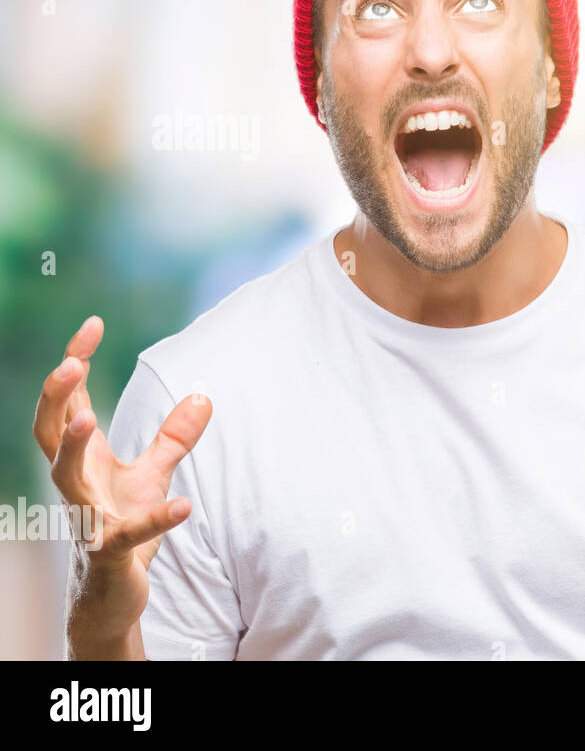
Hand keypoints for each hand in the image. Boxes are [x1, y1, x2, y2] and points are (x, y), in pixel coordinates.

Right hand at [32, 315, 212, 635]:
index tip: (93, 323)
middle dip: (55, 396)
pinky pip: (124, 535)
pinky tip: (183, 505)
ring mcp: (87, 516)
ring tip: (88, 416)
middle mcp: (77, 482)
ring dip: (73, 446)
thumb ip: (174, 435)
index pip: (71, 401)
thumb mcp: (152, 474)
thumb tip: (204, 393)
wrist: (113, 591)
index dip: (75, 362)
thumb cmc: (123, 524)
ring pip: (64, 477)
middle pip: (49, 431)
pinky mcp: (109, 552)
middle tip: (68, 364)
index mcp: (84, 458)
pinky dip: (155, 519)